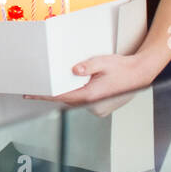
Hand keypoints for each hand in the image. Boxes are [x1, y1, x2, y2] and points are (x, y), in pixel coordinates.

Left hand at [24, 53, 157, 110]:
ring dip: (65, 95)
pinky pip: (83, 102)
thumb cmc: (122, 68)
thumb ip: (87, 66)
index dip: (44, 95)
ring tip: (50, 87)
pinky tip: (70, 87)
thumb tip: (73, 70)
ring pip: (75, 102)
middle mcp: (94, 106)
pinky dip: (75, 95)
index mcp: (92, 96)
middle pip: (67, 101)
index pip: (62, 97)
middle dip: (52, 95)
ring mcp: (98, 109)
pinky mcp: (101, 107)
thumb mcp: (103, 62)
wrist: (140, 74)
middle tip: (35, 90)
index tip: (30, 94)